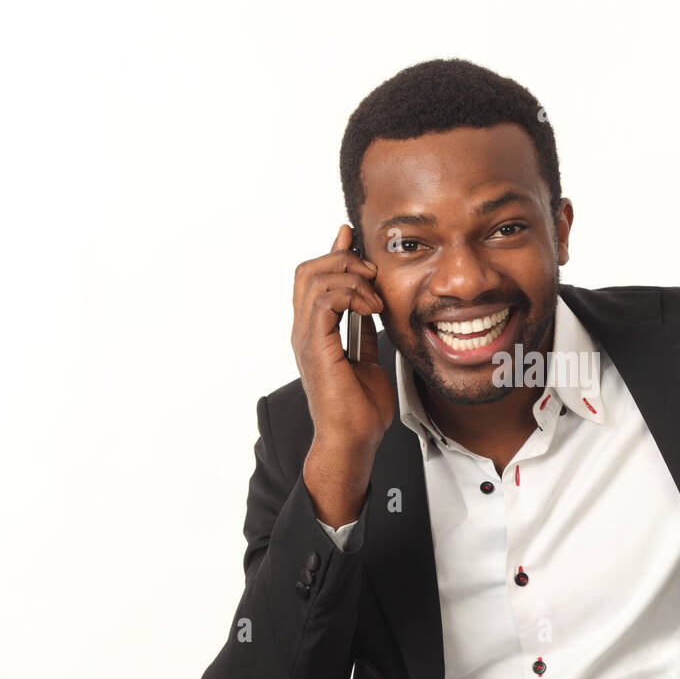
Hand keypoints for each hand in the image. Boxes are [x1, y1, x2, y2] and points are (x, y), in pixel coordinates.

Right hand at [291, 224, 395, 525]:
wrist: (354, 440)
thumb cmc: (360, 410)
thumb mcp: (368, 361)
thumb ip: (364, 335)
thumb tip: (371, 313)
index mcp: (315, 331)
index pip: (314, 278)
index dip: (334, 252)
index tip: (355, 238)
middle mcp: (304, 330)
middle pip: (308, 270)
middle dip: (343, 258)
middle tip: (372, 271)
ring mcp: (306, 337)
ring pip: (314, 279)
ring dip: (350, 276)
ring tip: (375, 295)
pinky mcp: (315, 346)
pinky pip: (325, 301)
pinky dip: (351, 295)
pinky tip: (372, 309)